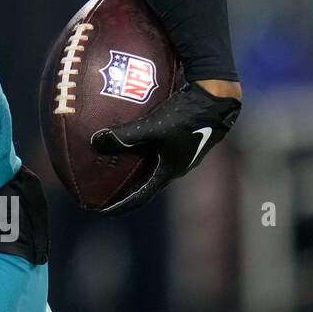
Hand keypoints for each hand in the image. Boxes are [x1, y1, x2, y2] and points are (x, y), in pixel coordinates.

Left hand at [91, 81, 241, 214]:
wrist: (216, 99)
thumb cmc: (187, 116)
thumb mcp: (153, 127)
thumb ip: (125, 136)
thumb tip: (96, 142)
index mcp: (169, 172)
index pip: (141, 196)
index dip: (121, 205)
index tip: (101, 212)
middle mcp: (175, 167)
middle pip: (144, 184)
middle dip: (123, 189)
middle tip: (100, 190)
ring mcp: (180, 154)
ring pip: (150, 166)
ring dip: (131, 168)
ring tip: (110, 164)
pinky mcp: (181, 139)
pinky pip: (155, 150)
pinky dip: (138, 150)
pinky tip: (126, 137)